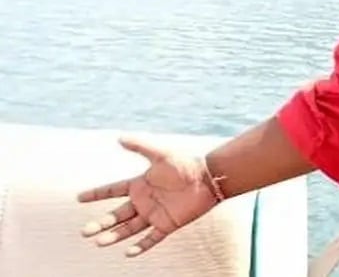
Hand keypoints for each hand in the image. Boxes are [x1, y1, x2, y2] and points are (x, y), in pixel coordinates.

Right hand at [77, 137, 221, 256]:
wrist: (208, 178)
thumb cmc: (186, 164)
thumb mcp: (161, 154)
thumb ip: (141, 147)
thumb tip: (119, 138)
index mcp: (139, 185)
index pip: (112, 190)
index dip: (96, 193)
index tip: (78, 197)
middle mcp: (143, 201)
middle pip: (116, 215)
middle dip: (100, 223)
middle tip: (84, 232)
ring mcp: (154, 214)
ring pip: (129, 229)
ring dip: (114, 236)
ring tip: (98, 242)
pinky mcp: (167, 224)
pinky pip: (152, 238)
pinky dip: (141, 246)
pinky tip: (128, 253)